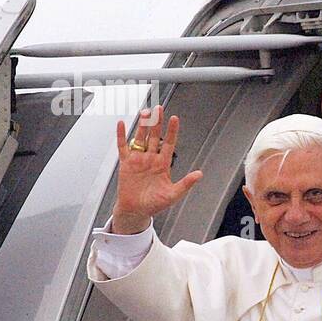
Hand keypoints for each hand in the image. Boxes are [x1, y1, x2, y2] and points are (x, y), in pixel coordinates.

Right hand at [111, 106, 202, 233]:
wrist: (136, 211)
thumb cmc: (154, 204)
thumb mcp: (174, 194)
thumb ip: (186, 183)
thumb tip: (199, 174)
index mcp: (163, 164)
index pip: (169, 143)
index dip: (172, 131)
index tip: (174, 119)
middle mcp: (151, 159)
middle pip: (155, 136)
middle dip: (157, 123)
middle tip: (159, 109)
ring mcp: (138, 159)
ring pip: (140, 138)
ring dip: (143, 125)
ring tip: (146, 112)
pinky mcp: (126, 163)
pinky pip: (123, 147)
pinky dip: (122, 136)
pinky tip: (122, 125)